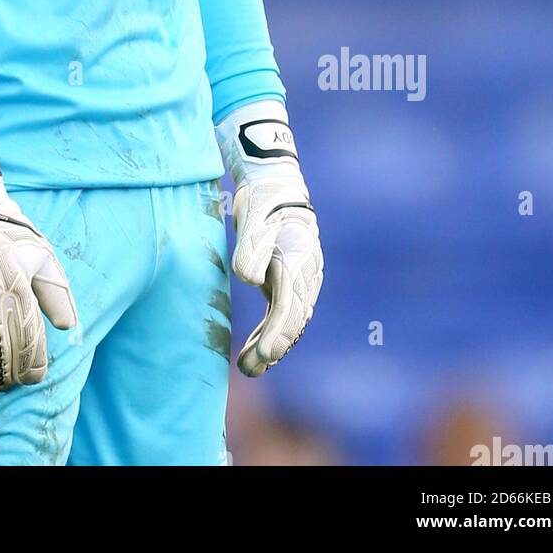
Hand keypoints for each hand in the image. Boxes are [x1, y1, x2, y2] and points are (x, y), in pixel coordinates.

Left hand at [217, 104, 322, 376]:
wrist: (275, 185)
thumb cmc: (263, 203)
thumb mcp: (253, 222)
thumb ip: (251, 251)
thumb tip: (250, 280)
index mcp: (299, 264)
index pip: (290, 308)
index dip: (277, 334)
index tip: (263, 353)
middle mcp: (305, 277)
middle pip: (292, 321)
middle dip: (273, 348)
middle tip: (250, 368)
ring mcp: (299, 280)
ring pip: (289, 322)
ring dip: (271, 345)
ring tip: (247, 368)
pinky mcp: (286, 281)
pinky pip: (282, 313)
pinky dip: (269, 331)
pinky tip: (253, 348)